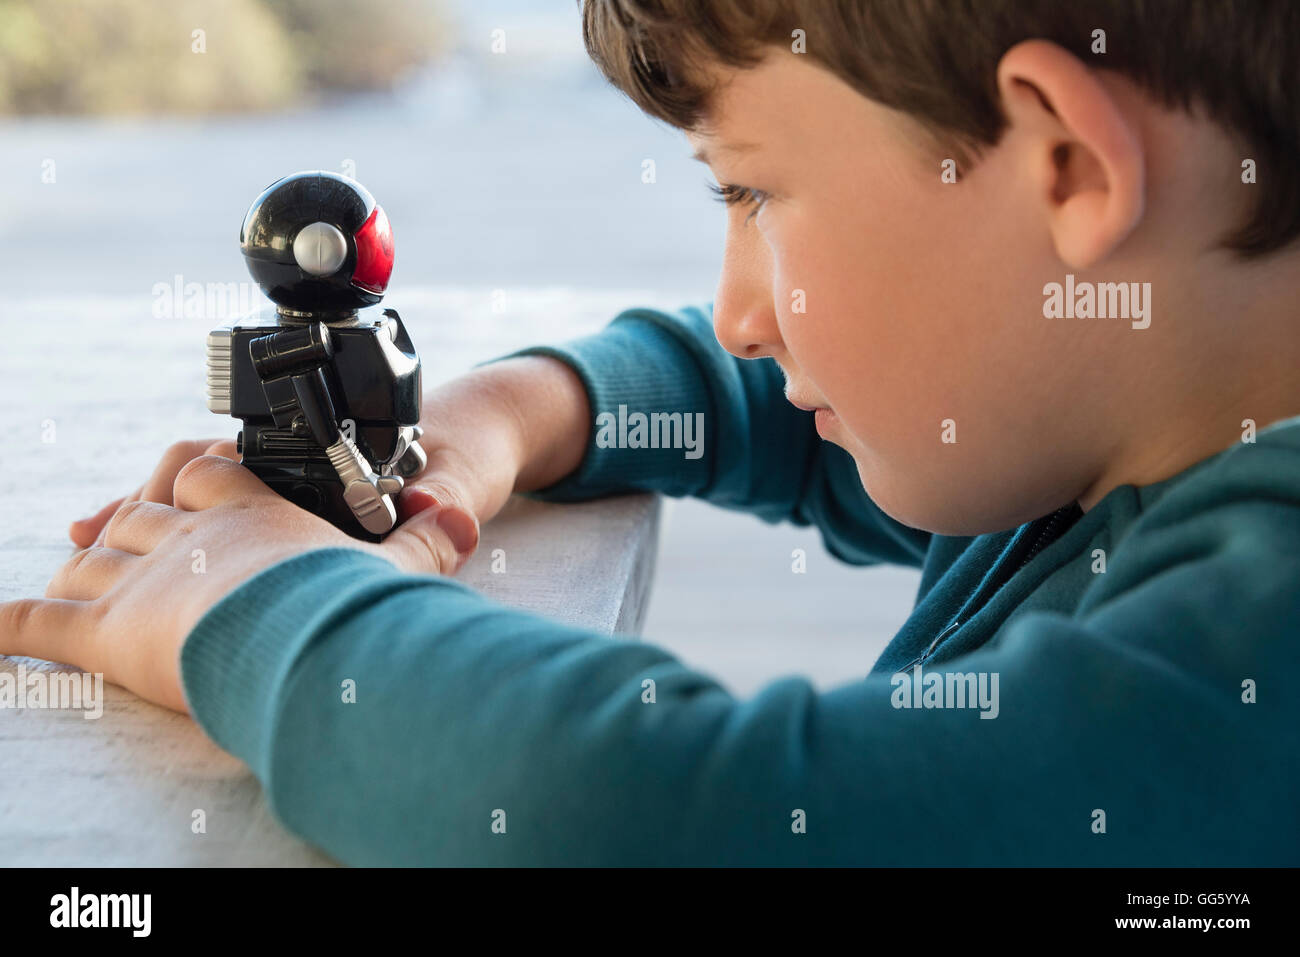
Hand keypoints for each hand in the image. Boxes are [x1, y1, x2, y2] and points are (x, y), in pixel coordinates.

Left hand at [3, 455, 476, 714]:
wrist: (304, 639)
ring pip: (91, 560)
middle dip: (131, 526)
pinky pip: (33, 624)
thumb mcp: (405, 565)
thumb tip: (466, 512)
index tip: (198, 488)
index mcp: (245, 509)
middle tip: (127, 539)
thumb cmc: (351, 604)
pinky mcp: (100, 632)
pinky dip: (4, 626)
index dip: (196, 479)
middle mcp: (184, 535)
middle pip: (139, 515)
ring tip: (79, 579)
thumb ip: (434, 536)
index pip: (204, 473)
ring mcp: (137, 579)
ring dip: (84, 568)